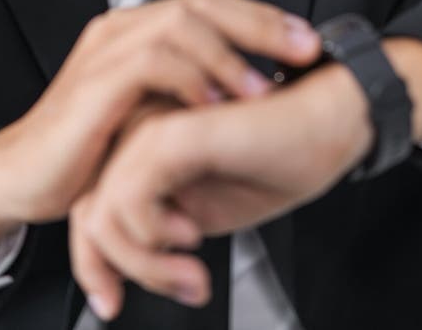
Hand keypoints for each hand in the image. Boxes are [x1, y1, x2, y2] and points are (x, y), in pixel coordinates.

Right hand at [0, 0, 321, 264]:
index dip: (261, 18)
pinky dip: (188, 79)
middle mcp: (122, 30)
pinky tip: (215, 103)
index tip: (306, 39)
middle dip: (260, 25)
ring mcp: (105, 52)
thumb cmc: (89, 146)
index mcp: (137, 31)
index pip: (209, 5)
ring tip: (264, 89)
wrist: (24, 176)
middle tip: (304, 49)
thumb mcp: (148, 109)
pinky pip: (149, 64)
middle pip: (201, 4)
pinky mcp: (93, 85)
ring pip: (179, 25)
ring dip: (229, 56)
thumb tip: (250, 84)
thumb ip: (185, 88)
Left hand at [70, 60, 372, 318]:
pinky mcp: (177, 130)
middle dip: (122, 269)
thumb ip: (157, 227)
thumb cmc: (283, 156)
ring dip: (144, 263)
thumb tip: (117, 264)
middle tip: (179, 288)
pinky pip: (129, 197)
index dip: (94, 262)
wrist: (332, 120)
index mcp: (145, 140)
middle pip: (88, 211)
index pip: (91, 205)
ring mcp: (155, 123)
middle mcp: (141, 125)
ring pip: (103, 211)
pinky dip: (152, 237)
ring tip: (191, 273)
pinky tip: (192, 238)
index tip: (112, 301)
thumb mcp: (205, 210)